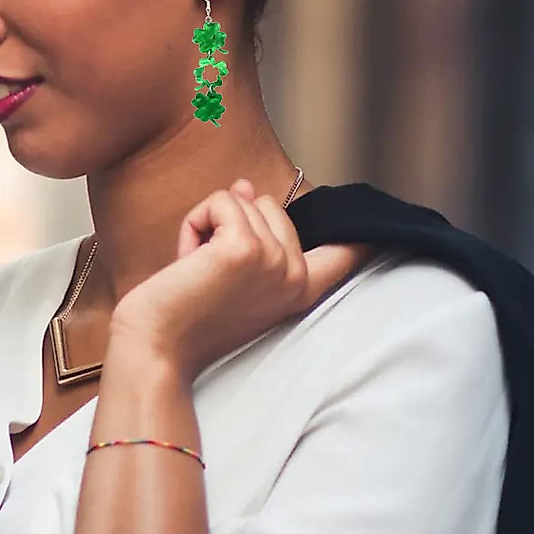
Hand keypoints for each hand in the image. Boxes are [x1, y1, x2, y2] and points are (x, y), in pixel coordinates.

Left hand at [110, 178, 378, 382]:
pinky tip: (186, 260)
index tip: (379, 229)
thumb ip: (252, 233)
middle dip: (229, 223)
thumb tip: (247, 184)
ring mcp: (274, 261)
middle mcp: (295, 276)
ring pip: (242, 199)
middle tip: (207, 270)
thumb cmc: (183, 318)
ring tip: (195, 270)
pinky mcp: (244, 248)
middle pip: (270, 206)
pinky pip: (220, 201)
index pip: (349, 253)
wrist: (154, 349)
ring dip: (206, 225)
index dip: (360, 233)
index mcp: (299, 291)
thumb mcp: (232, 275)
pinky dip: (194, 222)